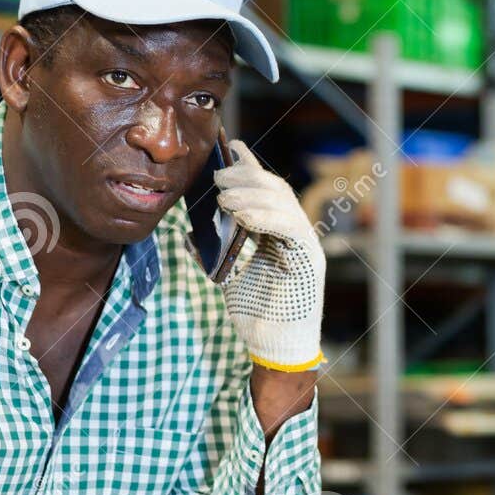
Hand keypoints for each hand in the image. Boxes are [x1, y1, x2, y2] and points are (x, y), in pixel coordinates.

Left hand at [214, 140, 324, 371]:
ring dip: (252, 195)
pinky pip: (290, 227)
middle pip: (275, 190)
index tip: (231, 147)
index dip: (250, 167)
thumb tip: (186, 236)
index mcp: (279, 233)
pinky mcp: (309, 260)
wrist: (273, 346)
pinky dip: (266, 217)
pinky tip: (243, 214)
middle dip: (246, 178)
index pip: (267, 190)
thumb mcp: (227, 276)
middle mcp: (296, 233)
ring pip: (283, 203)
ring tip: (225, 198)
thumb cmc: (256, 314)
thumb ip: (212, 254)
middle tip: (218, 178)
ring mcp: (305, 245)